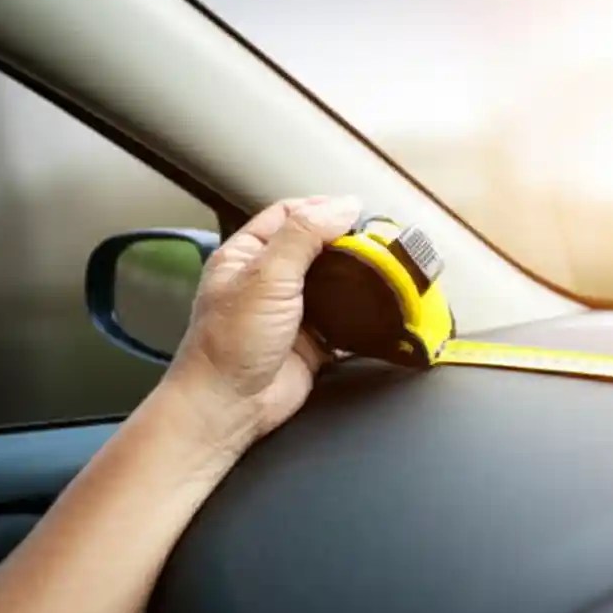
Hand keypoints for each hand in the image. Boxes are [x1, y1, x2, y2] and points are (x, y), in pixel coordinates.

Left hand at [162, 195, 360, 457]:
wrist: (229, 407)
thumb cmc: (227, 345)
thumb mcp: (266, 276)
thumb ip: (304, 236)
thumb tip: (342, 206)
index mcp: (246, 256)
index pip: (288, 215)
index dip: (323, 208)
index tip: (357, 210)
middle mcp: (268, 282)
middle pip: (316, 249)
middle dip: (348, 243)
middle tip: (379, 241)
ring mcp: (291, 313)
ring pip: (334, 286)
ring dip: (358, 280)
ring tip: (385, 270)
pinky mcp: (311, 344)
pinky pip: (345, 324)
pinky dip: (363, 318)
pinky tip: (379, 311)